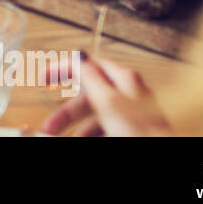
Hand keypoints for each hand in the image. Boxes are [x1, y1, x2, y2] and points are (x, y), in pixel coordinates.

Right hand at [41, 54, 171, 136]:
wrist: (159, 149)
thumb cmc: (139, 130)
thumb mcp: (108, 101)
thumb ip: (91, 76)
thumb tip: (78, 54)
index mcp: (123, 79)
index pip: (88, 64)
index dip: (63, 69)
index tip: (44, 77)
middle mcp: (128, 92)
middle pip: (88, 95)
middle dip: (66, 111)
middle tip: (50, 125)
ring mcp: (131, 112)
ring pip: (96, 116)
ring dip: (77, 128)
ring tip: (64, 139)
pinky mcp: (132, 129)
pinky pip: (106, 128)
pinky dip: (91, 133)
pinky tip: (83, 139)